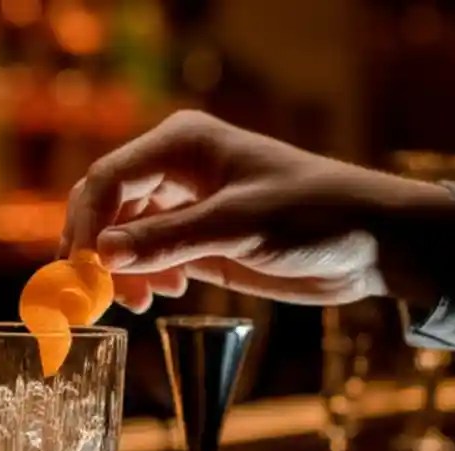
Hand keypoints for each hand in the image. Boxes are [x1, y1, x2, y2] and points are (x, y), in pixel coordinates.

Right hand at [61, 111, 454, 311]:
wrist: (372, 242)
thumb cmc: (316, 215)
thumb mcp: (239, 226)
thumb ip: (168, 241)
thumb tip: (102, 255)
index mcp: (182, 144)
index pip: (110, 178)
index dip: (88, 223)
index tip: (82, 271)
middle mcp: (175, 171)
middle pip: (106, 206)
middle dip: (97, 250)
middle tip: (96, 295)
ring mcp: (184, 206)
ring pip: (122, 236)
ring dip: (120, 270)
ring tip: (140, 302)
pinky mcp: (198, 239)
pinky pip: (149, 257)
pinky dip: (144, 278)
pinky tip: (163, 295)